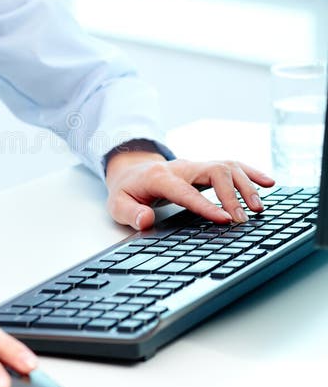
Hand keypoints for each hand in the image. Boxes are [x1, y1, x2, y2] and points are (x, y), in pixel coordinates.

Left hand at [105, 150, 274, 229]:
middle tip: (243, 219)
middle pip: (214, 172)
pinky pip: (232, 165)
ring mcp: (196, 165)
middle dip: (232, 195)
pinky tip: (268, 183)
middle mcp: (182, 167)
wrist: (131, 170)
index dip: (206, 205)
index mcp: (160, 177)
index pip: (186, 191)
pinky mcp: (206, 168)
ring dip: (246, 185)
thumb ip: (130, 213)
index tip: (225, 219)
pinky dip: (252, 173)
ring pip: (227, 166)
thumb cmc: (127, 190)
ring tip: (258, 208)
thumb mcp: (117, 205)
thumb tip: (146, 220)